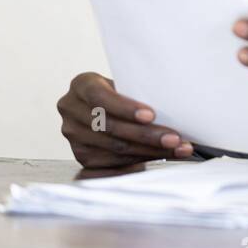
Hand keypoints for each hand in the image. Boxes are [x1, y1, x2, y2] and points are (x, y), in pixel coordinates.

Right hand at [57, 72, 193, 167]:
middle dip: (146, 135)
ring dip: (150, 151)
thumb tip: (173, 107)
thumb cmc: (121, 93)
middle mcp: (71, 110)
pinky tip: (161, 158)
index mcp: (81, 85)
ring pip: (115, 148)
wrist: (106, 109)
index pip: (100, 97)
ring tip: (176, 149)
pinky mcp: (82, 157)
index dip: (125, 108)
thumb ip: (136, 92)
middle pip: (110, 127)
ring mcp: (74, 136)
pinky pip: (114, 163)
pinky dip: (141, 161)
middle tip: (173, 138)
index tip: (151, 115)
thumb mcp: (124, 84)